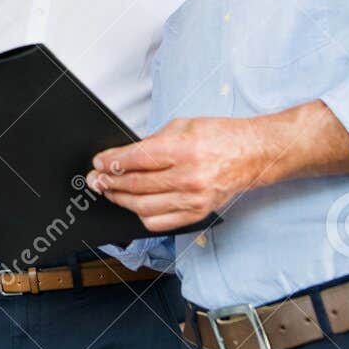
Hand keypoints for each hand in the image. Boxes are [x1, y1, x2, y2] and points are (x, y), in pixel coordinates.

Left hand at [87, 115, 275, 228]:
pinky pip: (159, 222)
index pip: (136, 159)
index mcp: (184, 149)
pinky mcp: (197, 213)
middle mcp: (189, 176)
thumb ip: (152, 143)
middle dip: (110, 182)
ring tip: (110, 192)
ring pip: (143, 206)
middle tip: (96, 180)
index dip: (112, 162)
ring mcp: (194, 199)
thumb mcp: (182, 126)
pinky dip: (141, 215)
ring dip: (121, 200)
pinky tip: (133, 205)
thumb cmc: (220, 137)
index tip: (99, 163)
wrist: (253, 155)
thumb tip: (123, 157)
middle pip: (136, 184)